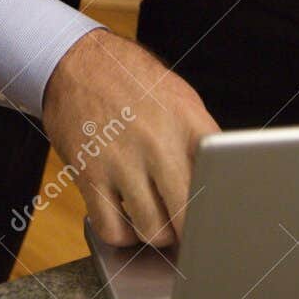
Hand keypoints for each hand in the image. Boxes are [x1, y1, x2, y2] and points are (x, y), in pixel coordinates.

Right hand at [41, 28, 219, 247]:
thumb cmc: (133, 81)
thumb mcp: (179, 98)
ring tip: (157, 223)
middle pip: (187, 214)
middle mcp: (157, 143)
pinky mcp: (89, 175)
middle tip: (187, 228)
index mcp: (187, 122)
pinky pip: (112, 229)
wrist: (76, 62)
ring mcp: (122, 161)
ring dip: (157, 235)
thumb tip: (222, 182)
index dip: (221, 208)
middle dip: (190, 230)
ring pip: (152, 230)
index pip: (219, 180)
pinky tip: (127, 220)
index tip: (220, 219)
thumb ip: (200, 139)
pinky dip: (123, 235)